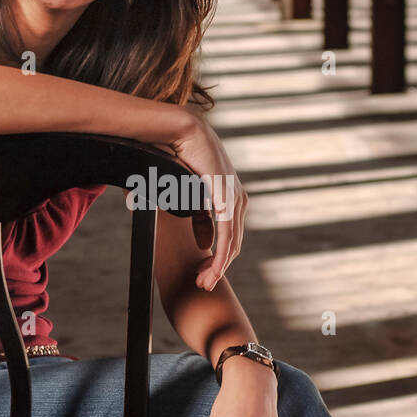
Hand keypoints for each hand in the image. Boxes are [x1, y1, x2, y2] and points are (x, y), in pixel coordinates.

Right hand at [162, 111, 247, 290]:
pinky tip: (210, 269)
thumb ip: (198, 218)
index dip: (218, 260)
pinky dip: (218, 255)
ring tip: (203, 282)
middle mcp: (238, 198)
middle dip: (218, 268)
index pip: (230, 237)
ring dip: (217, 266)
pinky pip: (225, 234)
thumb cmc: (180, 158)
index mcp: (231, 197)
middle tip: (203, 286)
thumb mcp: (188, 194)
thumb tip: (203, 244)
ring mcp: (234, 198)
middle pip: (233, 244)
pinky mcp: (226, 198)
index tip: (204, 277)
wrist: (179, 131)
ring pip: (230, 244)